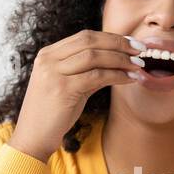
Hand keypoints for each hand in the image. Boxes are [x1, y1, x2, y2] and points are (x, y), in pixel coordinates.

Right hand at [8, 30, 149, 160]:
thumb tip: (117, 62)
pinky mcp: (63, 89)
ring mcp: (54, 73)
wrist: (32, 137)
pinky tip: (128, 79)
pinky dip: (116, 76)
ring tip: (138, 66)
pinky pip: (97, 76)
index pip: (84, 36)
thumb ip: (86, 71)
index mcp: (48, 54)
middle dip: (119, 43)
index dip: (111, 37)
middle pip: (90, 41)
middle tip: (140, 50)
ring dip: (121, 59)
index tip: (131, 43)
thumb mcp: (67, 86)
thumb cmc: (51, 114)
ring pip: (95, 56)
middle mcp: (49, 59)